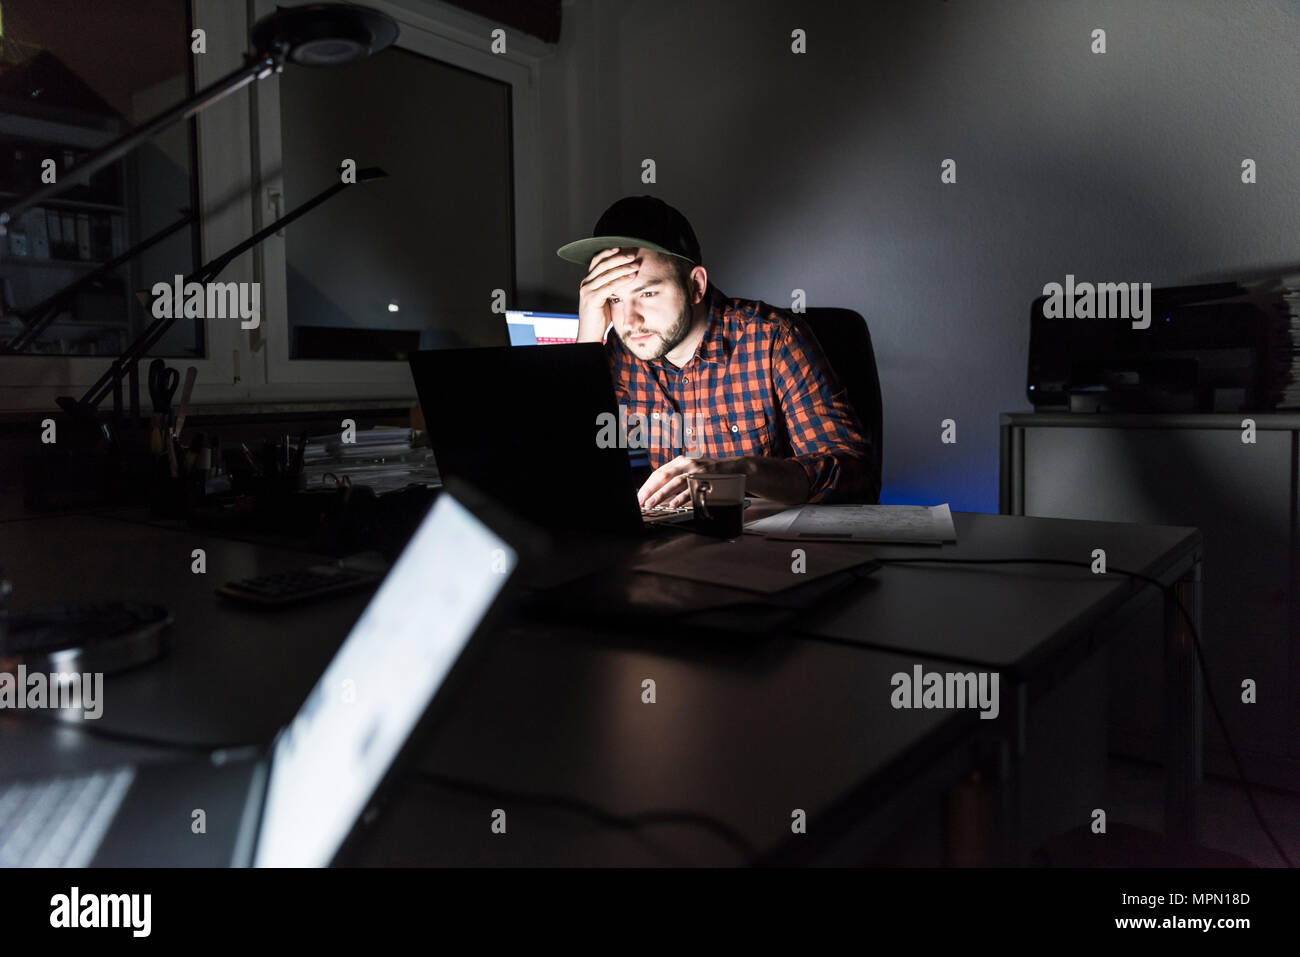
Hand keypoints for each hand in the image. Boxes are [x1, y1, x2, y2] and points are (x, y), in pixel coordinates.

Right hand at [577, 247, 640, 342]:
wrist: (589, 335)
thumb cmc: (598, 319)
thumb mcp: (603, 299)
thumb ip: (608, 287)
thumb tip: (622, 277)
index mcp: (587, 282)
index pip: (596, 261)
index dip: (608, 253)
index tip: (621, 248)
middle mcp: (585, 284)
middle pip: (602, 264)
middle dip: (619, 258)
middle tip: (633, 255)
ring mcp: (587, 291)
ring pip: (607, 273)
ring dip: (623, 267)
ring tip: (636, 265)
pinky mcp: (593, 299)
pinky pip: (610, 286)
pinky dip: (622, 280)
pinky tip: (631, 277)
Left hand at [638, 454, 811, 506]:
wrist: (742, 469)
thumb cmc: (715, 475)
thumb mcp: (696, 473)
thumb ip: (680, 480)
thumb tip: (659, 494)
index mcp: (682, 461)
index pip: (659, 472)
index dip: (647, 485)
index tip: (638, 497)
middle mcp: (688, 463)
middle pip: (662, 476)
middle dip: (649, 490)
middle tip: (639, 503)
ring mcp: (698, 470)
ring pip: (674, 483)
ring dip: (660, 495)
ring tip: (650, 506)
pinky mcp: (707, 479)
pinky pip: (691, 490)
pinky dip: (680, 498)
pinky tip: (672, 506)